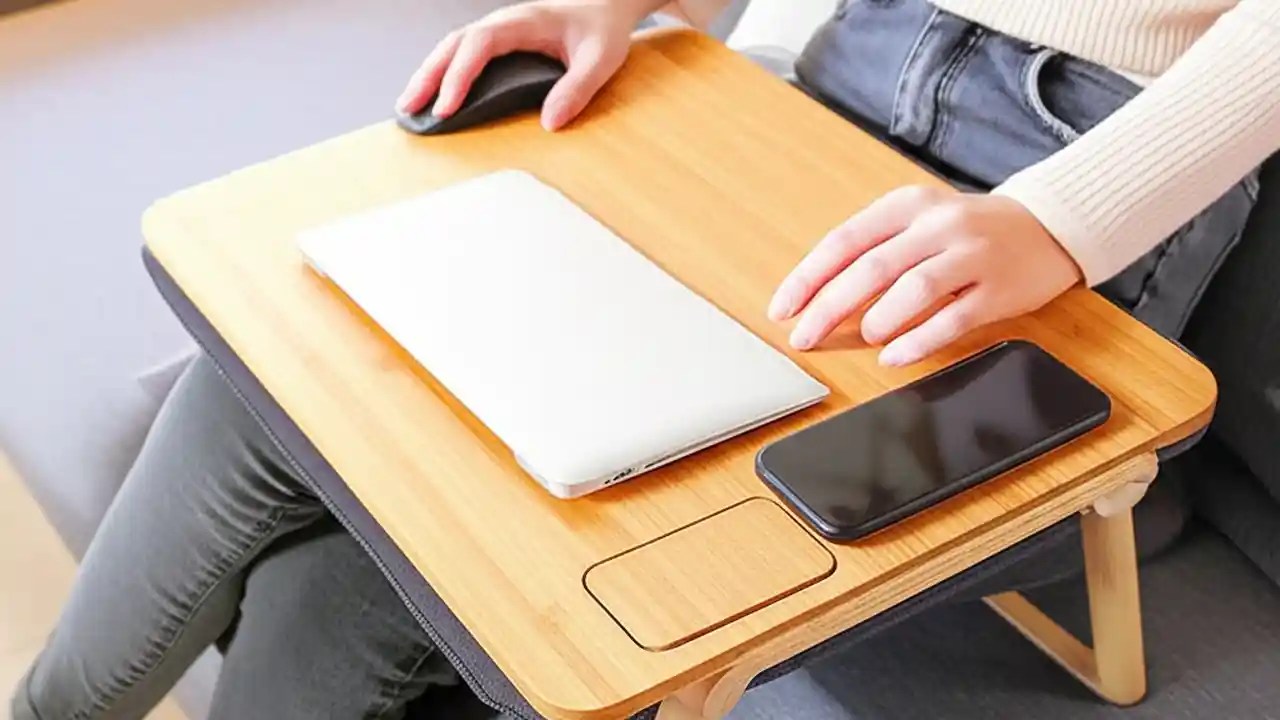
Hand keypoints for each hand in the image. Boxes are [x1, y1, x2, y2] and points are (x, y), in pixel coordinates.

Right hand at [396, 1, 641, 130]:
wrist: (606, 7)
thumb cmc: (603, 30)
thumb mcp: (601, 60)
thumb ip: (578, 89)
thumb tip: (549, 123)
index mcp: (523, 21)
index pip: (479, 44)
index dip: (460, 75)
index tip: (446, 107)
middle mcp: (503, 23)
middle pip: (453, 44)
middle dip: (428, 76)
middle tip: (409, 109)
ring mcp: (498, 31)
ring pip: (451, 48)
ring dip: (429, 75)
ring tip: (409, 106)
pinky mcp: (498, 44)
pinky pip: (463, 56)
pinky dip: (443, 74)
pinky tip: (432, 96)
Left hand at [768, 185, 1081, 365]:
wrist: (1048, 226)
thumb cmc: (967, 232)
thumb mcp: (917, 223)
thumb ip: (872, 251)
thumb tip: (816, 297)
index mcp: (907, 206)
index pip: (844, 242)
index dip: (808, 278)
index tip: (782, 309)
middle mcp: (938, 225)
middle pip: (871, 268)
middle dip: (829, 308)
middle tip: (805, 337)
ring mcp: (972, 255)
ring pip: (913, 288)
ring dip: (878, 319)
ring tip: (864, 337)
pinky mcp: (999, 288)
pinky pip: (953, 318)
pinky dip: (918, 341)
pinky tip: (895, 356)